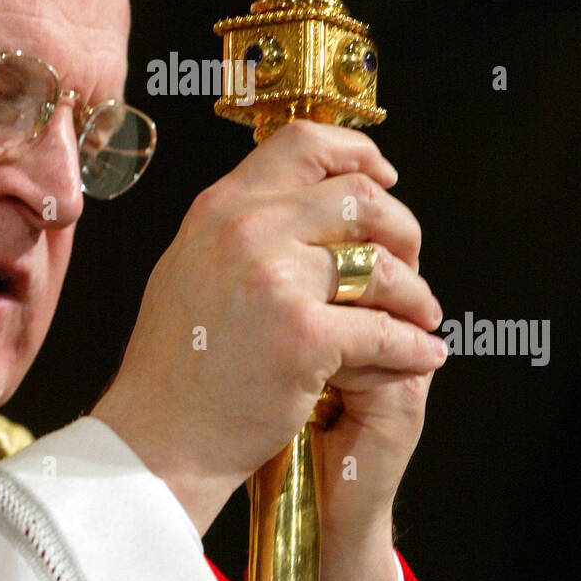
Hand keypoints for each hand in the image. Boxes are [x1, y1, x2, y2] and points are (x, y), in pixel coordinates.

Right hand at [92, 120, 445, 537]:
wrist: (158, 436)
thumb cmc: (178, 360)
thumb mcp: (192, 263)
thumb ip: (243, 225)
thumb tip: (310, 198)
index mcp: (221, 206)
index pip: (304, 143)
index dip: (357, 153)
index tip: (384, 176)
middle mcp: (248, 230)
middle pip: (359, 197)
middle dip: (402, 230)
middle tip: (410, 262)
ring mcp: (277, 281)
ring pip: (380, 265)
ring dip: (414, 294)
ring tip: (420, 317)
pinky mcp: (304, 337)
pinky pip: (385, 330)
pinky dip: (412, 346)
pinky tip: (421, 355)